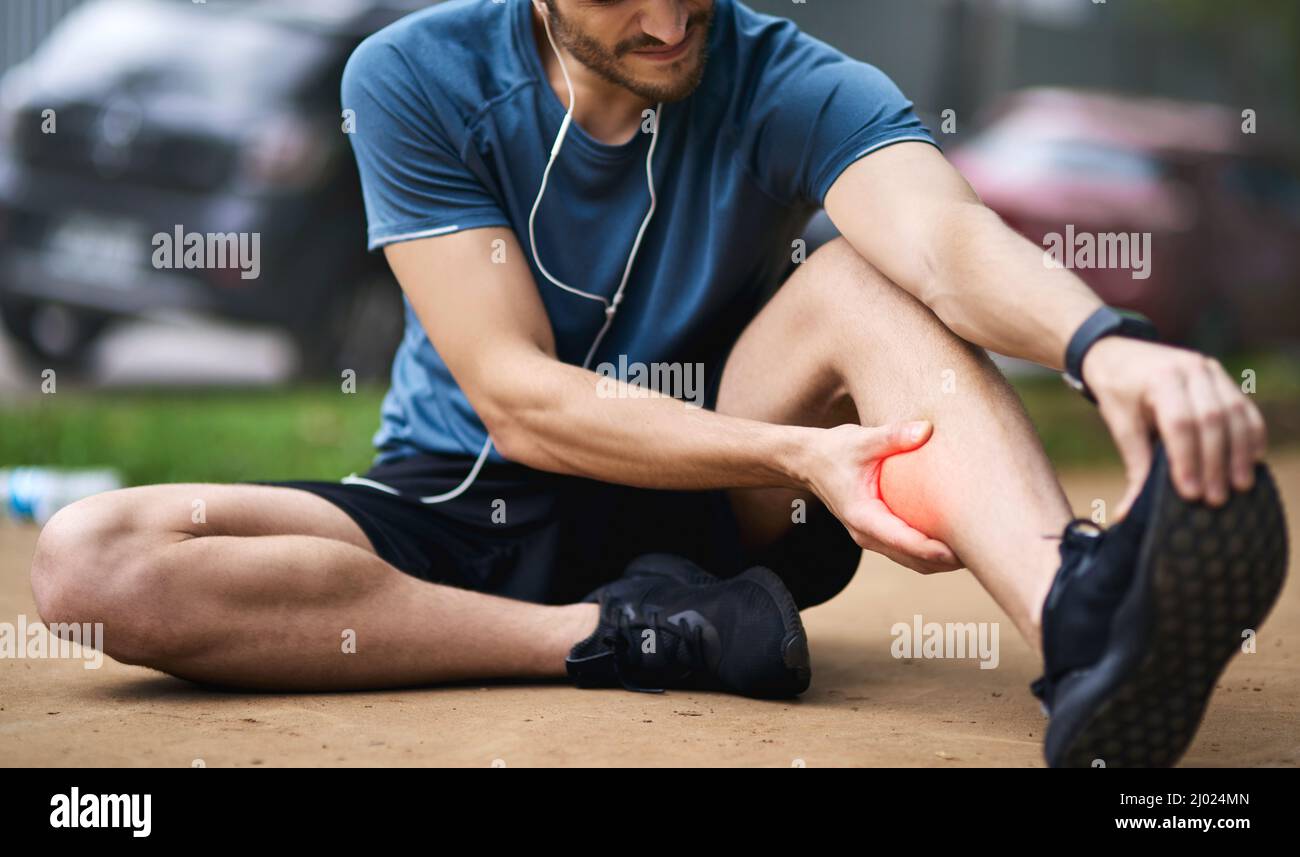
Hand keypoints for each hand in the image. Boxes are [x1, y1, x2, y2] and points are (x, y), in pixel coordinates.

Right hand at [803, 421, 961, 573]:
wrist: (808, 463)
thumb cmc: (835, 450)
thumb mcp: (861, 440)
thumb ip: (894, 436)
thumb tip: (927, 429)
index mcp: (862, 517)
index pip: (904, 541)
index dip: (933, 550)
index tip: (962, 551)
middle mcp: (866, 534)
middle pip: (913, 561)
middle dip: (946, 562)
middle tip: (983, 553)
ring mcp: (871, 537)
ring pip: (912, 560)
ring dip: (941, 561)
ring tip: (976, 550)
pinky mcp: (877, 533)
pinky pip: (907, 550)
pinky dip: (930, 549)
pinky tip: (955, 536)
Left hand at [1083, 338, 1266, 517]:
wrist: (1118, 354)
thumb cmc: (1118, 392)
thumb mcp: (1119, 424)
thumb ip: (1134, 463)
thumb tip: (1128, 512)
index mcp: (1160, 378)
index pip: (1180, 423)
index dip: (1187, 460)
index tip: (1190, 493)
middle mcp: (1190, 369)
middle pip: (1212, 419)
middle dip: (1216, 462)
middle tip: (1216, 498)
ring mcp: (1210, 371)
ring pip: (1234, 413)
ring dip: (1240, 452)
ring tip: (1239, 486)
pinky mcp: (1222, 378)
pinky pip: (1244, 407)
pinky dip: (1251, 434)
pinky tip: (1252, 460)